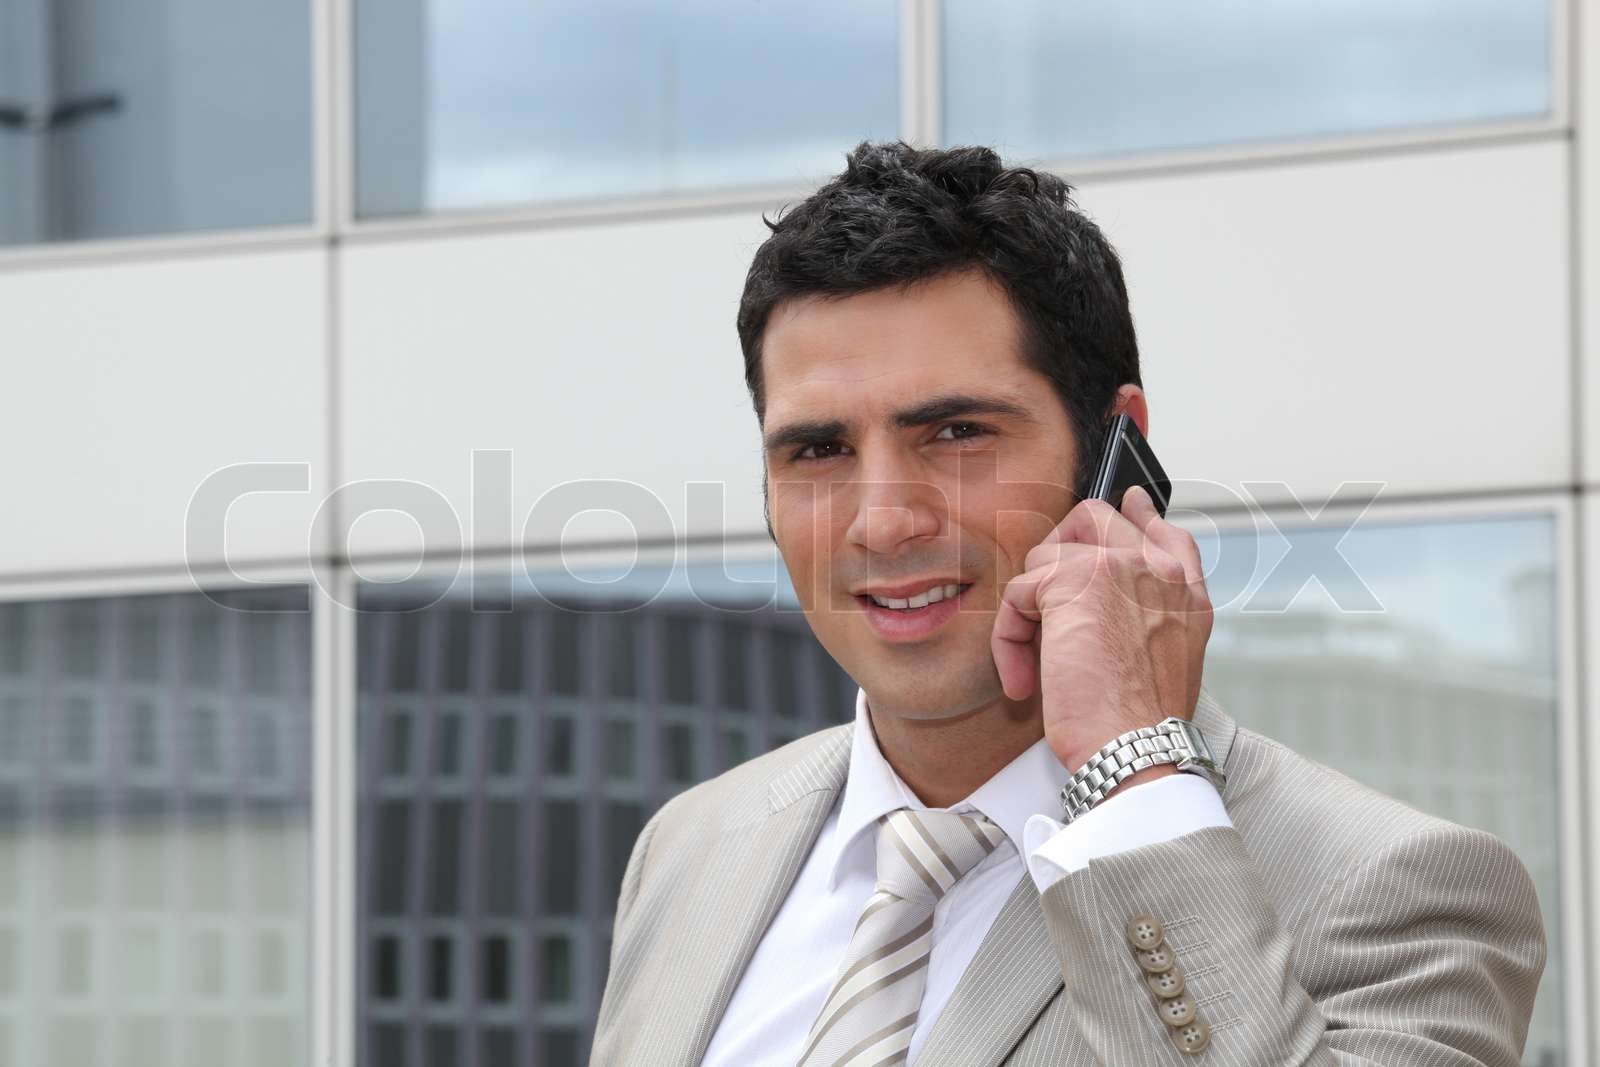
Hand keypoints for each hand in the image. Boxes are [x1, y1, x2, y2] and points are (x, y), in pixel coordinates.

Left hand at [990, 485, 1212, 777]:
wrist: (1136, 750)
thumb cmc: (1141, 724)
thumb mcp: (1166, 663)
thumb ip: (1151, 614)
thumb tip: (1123, 577)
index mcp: (1185, 593)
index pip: (1165, 533)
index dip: (1139, 516)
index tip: (1129, 506)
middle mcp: (1159, 571)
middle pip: (1094, 518)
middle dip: (1057, 553)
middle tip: (1044, 605)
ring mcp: (1120, 567)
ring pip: (1046, 558)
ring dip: (1029, 612)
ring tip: (1036, 664)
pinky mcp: (1075, 580)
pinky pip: (1019, 593)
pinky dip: (1008, 640)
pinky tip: (1024, 681)